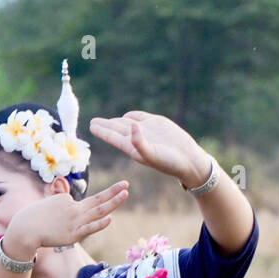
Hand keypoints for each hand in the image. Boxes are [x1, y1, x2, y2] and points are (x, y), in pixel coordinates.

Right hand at [2, 180, 129, 256]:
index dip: (93, 203)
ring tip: (125, 193)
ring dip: (113, 202)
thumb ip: (61, 202)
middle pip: (97, 200)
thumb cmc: (34, 218)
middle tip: (126, 183)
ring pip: (98, 211)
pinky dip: (100, 224)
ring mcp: (74, 222)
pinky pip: (89, 228)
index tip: (99, 200)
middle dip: (113, 191)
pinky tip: (110, 218)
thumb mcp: (50, 205)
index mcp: (68, 201)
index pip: (86, 203)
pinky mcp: (73, 235)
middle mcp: (74, 209)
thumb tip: (68, 199)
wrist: (25, 229)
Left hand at [89, 111, 209, 184]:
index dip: (102, 131)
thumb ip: (139, 141)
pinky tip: (126, 118)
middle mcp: (137, 138)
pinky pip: (140, 117)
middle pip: (116, 129)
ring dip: (116, 122)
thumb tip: (129, 124)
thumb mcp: (151, 154)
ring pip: (126, 123)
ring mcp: (146, 130)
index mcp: (132, 148)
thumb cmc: (169, 161)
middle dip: (105, 125)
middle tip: (93, 122)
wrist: (187, 159)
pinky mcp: (156, 124)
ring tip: (106, 121)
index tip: (91, 126)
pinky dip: (131, 116)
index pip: (113, 137)